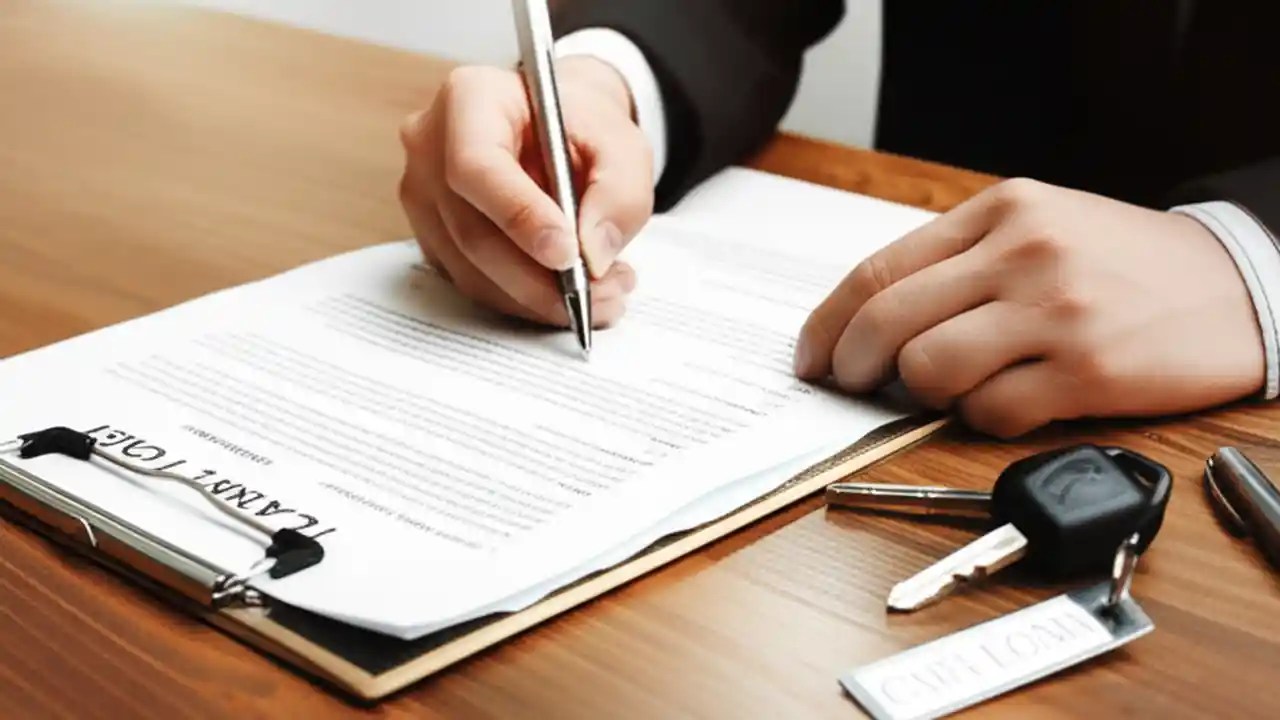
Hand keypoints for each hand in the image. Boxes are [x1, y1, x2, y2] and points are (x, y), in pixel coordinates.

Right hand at [398, 57, 653, 326]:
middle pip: (472, 231)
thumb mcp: (622, 142)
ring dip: (539, 299)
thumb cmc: (582, 126)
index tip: (570, 254)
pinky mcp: (433, 236)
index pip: (476, 165)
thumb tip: (593, 255)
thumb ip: (619, 191)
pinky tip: (569, 293)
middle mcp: (430, 146)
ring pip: (472, 270)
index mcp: (470, 98)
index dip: (520, 216)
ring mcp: (423, 196)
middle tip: (603, 294)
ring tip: (603, 296)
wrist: (557, 130)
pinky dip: (524, 301)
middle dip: (540, 278)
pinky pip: (473, 283)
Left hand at [793, 178, 1265, 437]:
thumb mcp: (1041, 227)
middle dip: (852, 366)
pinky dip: (981, 418)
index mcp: (1000, 212)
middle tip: (851, 385)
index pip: (878, 270)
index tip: (811, 356)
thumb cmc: (1124, 263)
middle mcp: (1021, 254)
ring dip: (923, 393)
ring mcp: (1054, 312)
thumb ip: (961, 260)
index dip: (828, 323)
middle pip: (887, 321)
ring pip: (929, 370)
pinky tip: (1009, 401)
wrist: (1236, 288)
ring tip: (950, 388)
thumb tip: (873, 321)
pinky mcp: (1085, 371)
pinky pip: (988, 413)